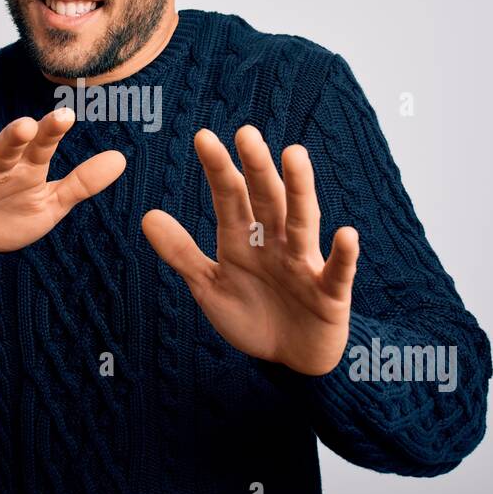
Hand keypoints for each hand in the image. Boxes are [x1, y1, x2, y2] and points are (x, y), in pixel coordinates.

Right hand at [0, 107, 125, 261]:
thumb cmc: (12, 216)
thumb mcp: (51, 203)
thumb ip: (82, 182)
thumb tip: (121, 159)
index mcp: (23, 169)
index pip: (40, 146)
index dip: (51, 132)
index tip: (66, 115)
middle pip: (5, 149)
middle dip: (13, 136)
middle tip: (26, 124)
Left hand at [141, 125, 358, 376]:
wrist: (291, 361)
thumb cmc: (253, 317)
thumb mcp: (210, 287)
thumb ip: (182, 253)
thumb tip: (146, 216)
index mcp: (244, 240)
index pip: (230, 197)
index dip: (218, 169)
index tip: (203, 137)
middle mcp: (275, 243)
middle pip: (266, 199)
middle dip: (257, 167)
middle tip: (246, 132)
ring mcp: (304, 265)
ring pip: (302, 222)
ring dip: (299, 190)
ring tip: (295, 155)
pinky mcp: (330, 294)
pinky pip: (337, 272)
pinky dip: (344, 255)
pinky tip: (346, 234)